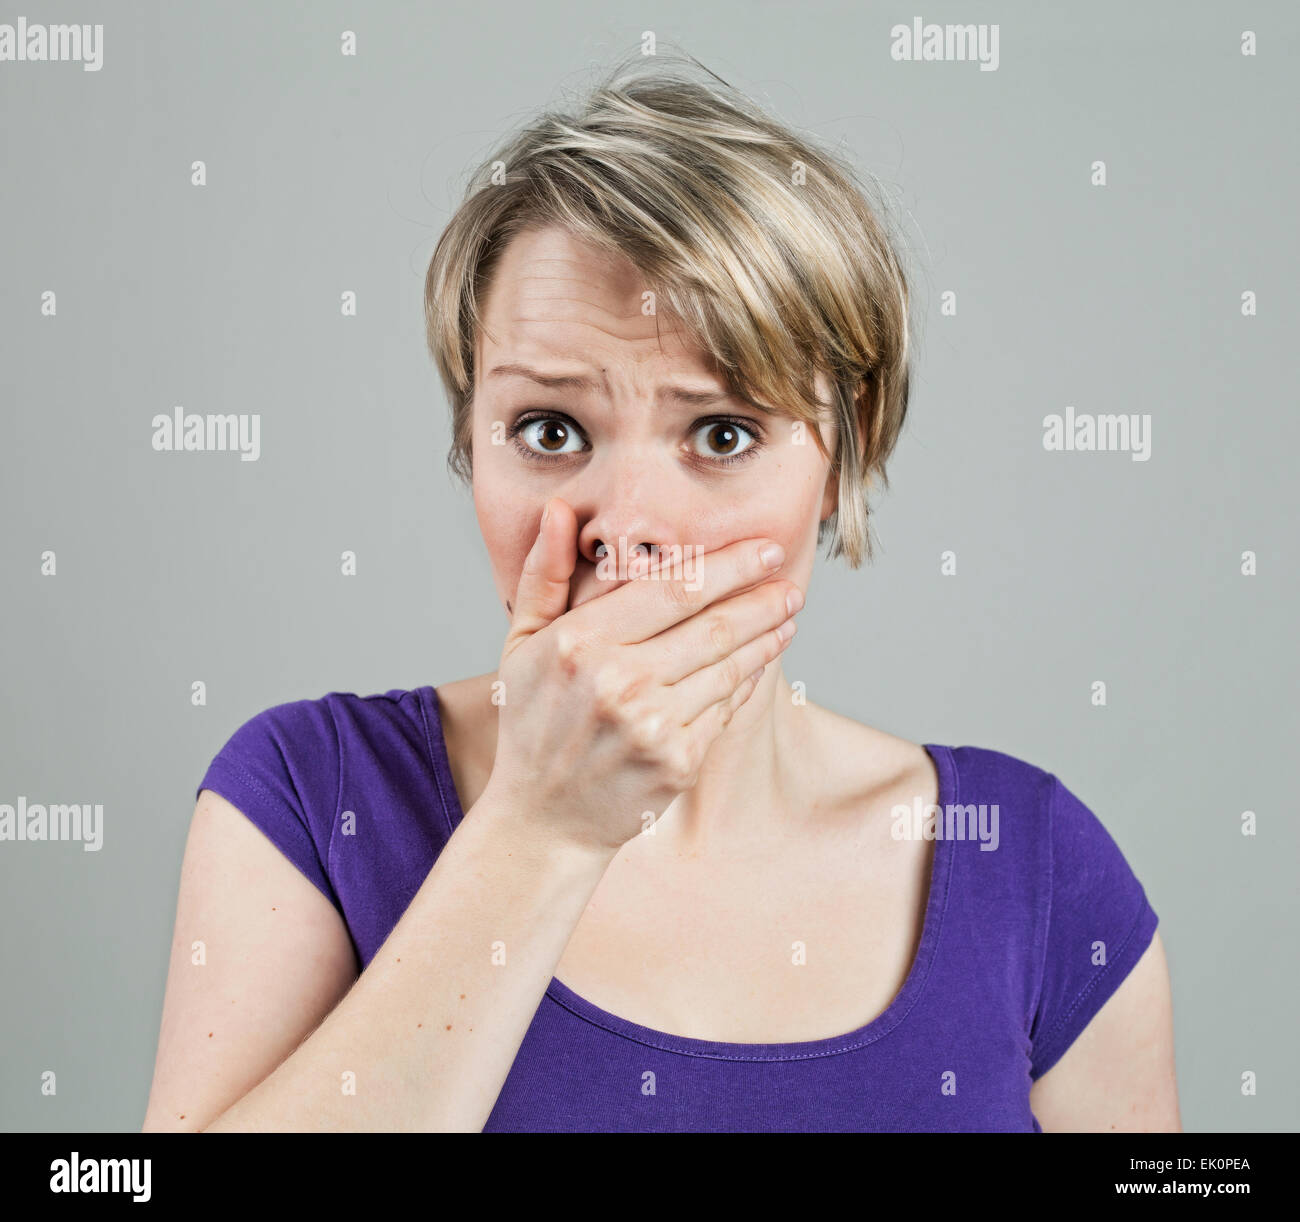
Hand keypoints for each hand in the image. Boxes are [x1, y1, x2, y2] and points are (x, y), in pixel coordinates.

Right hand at [483, 497, 801, 855]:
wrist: (542, 819)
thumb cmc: (533, 722)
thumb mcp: (521, 644)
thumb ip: (544, 574)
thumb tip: (561, 510)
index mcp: (578, 643)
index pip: (671, 589)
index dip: (728, 566)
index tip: (764, 549)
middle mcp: (616, 682)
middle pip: (712, 627)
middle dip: (761, 598)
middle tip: (791, 578)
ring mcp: (650, 726)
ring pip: (727, 668)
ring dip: (766, 638)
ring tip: (787, 615)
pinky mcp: (676, 763)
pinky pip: (724, 710)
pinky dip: (747, 682)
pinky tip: (761, 661)